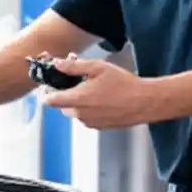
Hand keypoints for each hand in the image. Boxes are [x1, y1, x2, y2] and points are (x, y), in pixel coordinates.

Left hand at [40, 56, 156, 128]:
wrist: (144, 102)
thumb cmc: (123, 83)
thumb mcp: (98, 67)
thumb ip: (74, 67)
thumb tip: (57, 64)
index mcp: (77, 100)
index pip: (50, 100)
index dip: (47, 91)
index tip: (52, 83)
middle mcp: (80, 115)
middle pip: (62, 105)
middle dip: (66, 93)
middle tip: (79, 80)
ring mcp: (90, 123)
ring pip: (75, 111)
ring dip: (78, 101)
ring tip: (94, 87)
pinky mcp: (100, 127)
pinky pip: (87, 117)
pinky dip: (89, 108)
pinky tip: (103, 98)